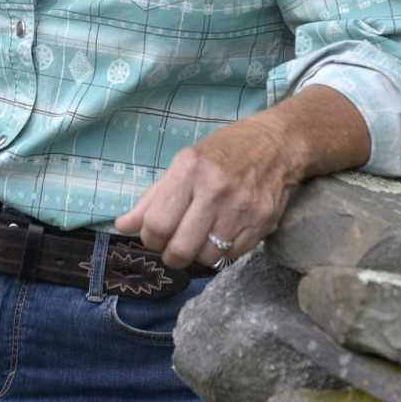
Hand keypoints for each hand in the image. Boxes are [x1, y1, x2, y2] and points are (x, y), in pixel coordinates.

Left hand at [113, 111, 304, 272]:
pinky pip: (232, 256)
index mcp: (190, 170)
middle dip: (170, 255)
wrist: (278, 143)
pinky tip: (221, 237)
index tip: (154, 235)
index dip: (149, 238)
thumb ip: (152, 198)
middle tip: (174, 247)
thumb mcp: (183, 164)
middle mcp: (216, 190)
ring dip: (197, 257)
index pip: (157, 224)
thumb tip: (121, 226)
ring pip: (206, 258)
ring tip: (198, 242)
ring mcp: (242, 208)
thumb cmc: (224, 152)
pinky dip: (222, 254)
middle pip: (180, 248)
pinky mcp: (263, 223)